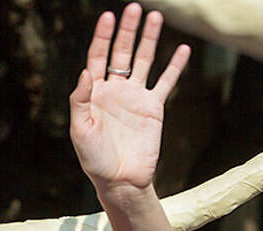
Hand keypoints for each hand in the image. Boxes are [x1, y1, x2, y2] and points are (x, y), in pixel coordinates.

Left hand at [68, 5, 189, 192]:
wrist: (121, 180)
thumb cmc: (95, 160)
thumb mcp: (80, 131)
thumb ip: (81, 100)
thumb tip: (87, 71)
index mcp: (94, 93)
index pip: (98, 57)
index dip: (103, 37)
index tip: (108, 17)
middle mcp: (115, 90)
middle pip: (121, 52)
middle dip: (127, 30)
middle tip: (134, 8)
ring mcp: (136, 97)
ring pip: (143, 61)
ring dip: (148, 39)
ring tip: (155, 16)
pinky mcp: (154, 108)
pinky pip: (166, 82)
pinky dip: (175, 66)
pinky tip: (182, 48)